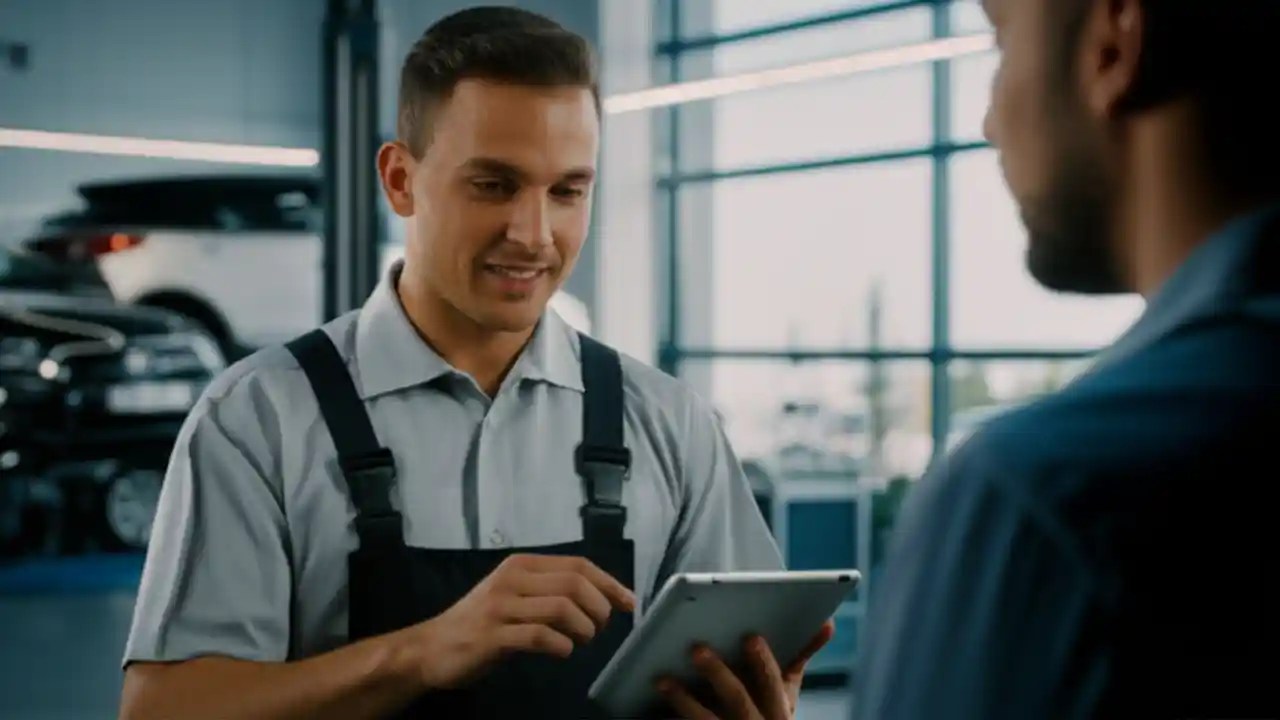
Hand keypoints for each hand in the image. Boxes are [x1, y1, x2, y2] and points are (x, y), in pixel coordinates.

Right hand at [407, 554, 635, 689]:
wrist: (432, 648)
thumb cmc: (481, 623)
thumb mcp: (515, 595)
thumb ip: (550, 591)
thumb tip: (603, 597)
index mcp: (521, 565)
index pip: (578, 565)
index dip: (609, 583)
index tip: (629, 603)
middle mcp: (511, 579)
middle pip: (574, 583)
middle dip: (599, 607)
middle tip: (600, 629)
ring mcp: (500, 606)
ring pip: (561, 607)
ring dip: (583, 628)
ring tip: (581, 641)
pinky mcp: (492, 635)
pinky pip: (539, 636)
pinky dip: (561, 646)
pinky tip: (562, 652)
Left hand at [656, 620, 834, 718]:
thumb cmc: (768, 710)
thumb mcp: (787, 689)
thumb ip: (801, 655)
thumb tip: (827, 622)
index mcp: (780, 709)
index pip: (774, 685)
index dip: (764, 663)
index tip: (750, 637)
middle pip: (738, 699)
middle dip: (718, 673)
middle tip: (696, 648)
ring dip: (684, 700)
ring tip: (663, 679)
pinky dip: (672, 718)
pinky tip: (651, 707)